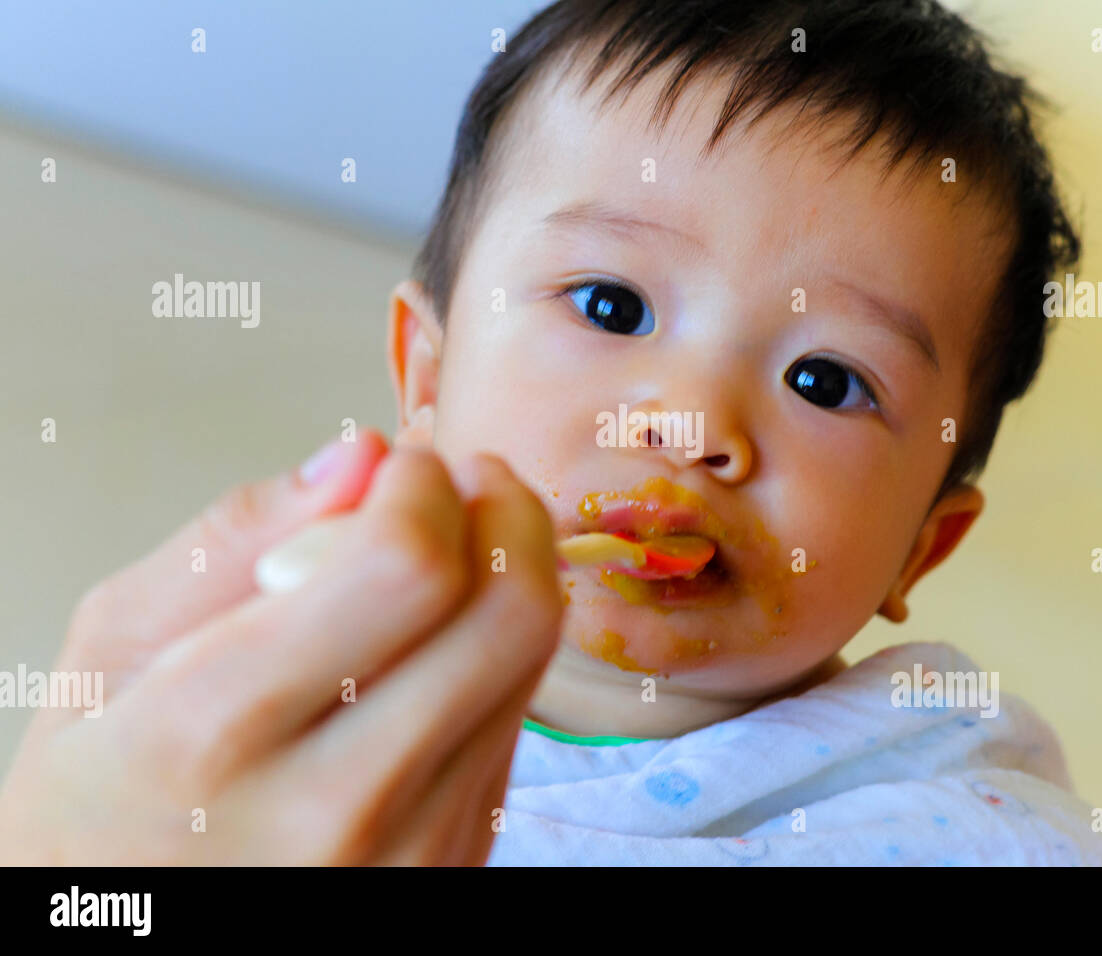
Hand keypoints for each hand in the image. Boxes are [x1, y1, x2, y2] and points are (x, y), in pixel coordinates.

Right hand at [0, 429, 562, 863]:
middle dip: (508, 511)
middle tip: (464, 481)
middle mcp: (334, 806)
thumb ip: (233, 538)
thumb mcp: (110, 651)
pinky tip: (441, 637)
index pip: (401, 570)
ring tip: (457, 545)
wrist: (139, 939)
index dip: (424, 486)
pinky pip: (515, 721)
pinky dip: (498, 650)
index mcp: (214, 733)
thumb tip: (364, 455)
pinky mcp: (457, 863)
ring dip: (515, 571)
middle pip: (508, 613)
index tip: (402, 464)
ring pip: (530, 662)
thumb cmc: (103, 792)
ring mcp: (411, 849)